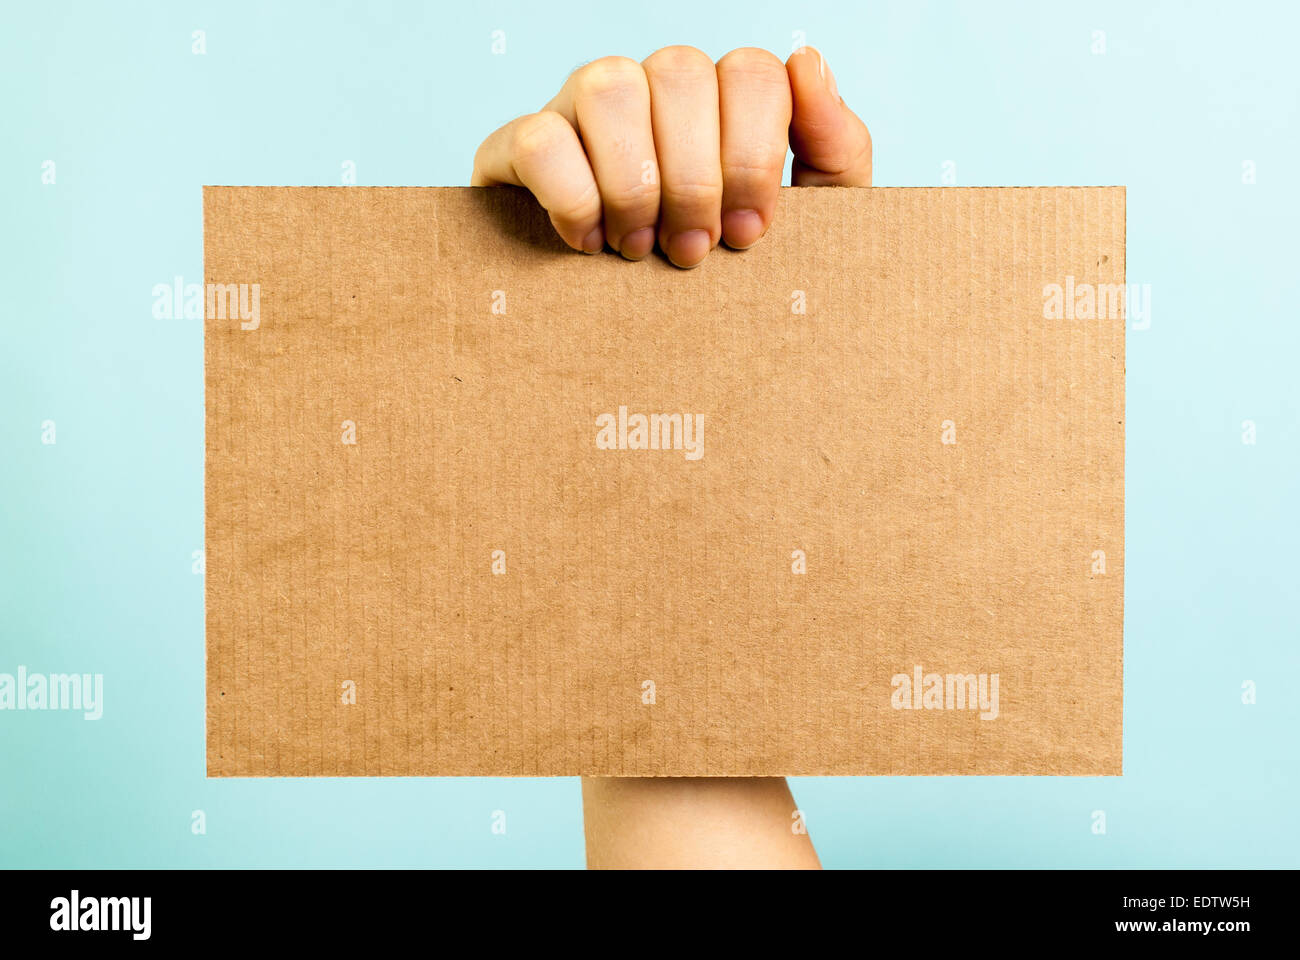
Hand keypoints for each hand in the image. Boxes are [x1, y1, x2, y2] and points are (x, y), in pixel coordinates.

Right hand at [472, 45, 871, 266]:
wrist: (643, 359)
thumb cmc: (726, 277)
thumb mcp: (808, 225)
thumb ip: (833, 149)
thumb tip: (807, 59)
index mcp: (721, 100)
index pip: (750, 72)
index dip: (753, 156)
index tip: (748, 235)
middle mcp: (652, 89)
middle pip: (679, 72)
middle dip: (695, 178)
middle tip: (694, 252)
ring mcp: (580, 110)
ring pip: (608, 86)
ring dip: (634, 182)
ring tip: (640, 250)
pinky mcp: (517, 148)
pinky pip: (539, 137)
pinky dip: (571, 197)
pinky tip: (588, 244)